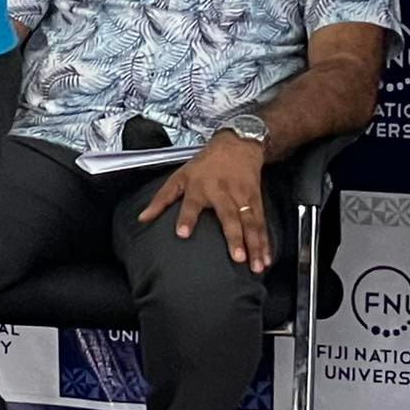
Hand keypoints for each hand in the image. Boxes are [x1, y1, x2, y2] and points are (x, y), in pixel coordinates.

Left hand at [137, 133, 270, 272]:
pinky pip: (261, 223)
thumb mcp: (180, 175)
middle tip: (237, 258)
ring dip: (254, 245)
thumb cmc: (205, 163)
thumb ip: (162, 199)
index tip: (183, 234)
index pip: (191, 203)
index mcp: (200, 186)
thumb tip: (142, 219)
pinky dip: (265, 241)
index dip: (187, 217)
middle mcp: (222, 191)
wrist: (238, 143)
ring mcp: (241, 196)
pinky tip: (267, 258)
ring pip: (249, 222)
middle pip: (229, 215)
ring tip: (257, 266)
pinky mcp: (256, 199)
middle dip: (234, 237)